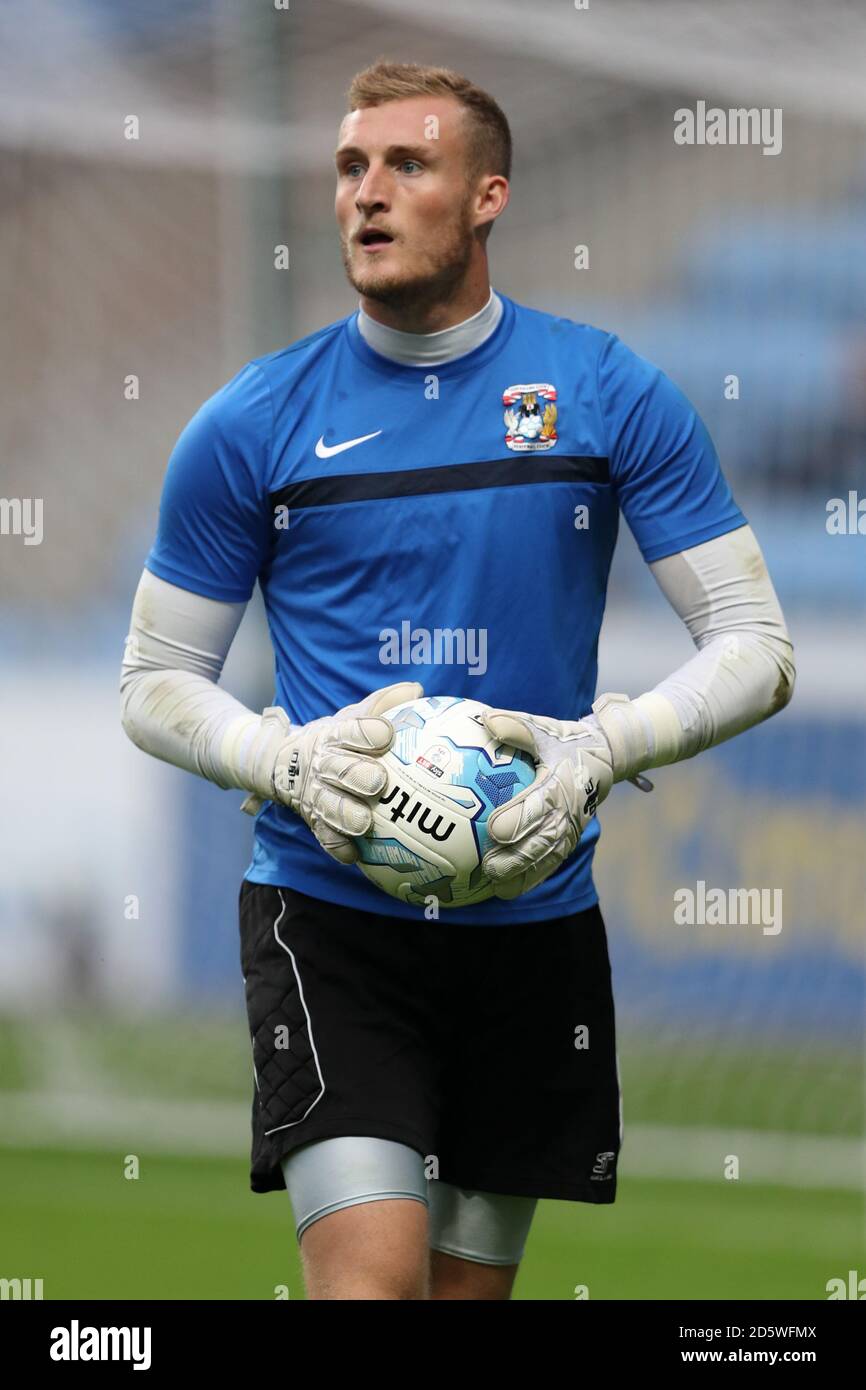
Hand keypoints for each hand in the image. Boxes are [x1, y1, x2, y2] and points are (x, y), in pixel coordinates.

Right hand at [240, 681, 422, 863]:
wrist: (282, 763)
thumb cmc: (335, 739)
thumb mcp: (351, 716)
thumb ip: (383, 703)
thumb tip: (416, 690)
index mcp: (335, 735)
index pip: (351, 729)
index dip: (368, 732)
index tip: (386, 734)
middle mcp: (323, 764)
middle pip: (339, 769)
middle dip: (357, 776)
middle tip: (378, 781)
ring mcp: (315, 794)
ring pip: (329, 806)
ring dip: (346, 815)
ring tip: (364, 823)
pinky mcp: (313, 819)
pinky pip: (324, 836)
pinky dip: (337, 846)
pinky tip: (353, 855)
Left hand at [479, 706, 614, 899]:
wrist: (606, 756)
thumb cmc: (565, 741)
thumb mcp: (544, 729)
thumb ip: (517, 726)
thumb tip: (486, 720)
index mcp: (561, 783)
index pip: (540, 804)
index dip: (519, 819)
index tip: (495, 828)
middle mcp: (568, 811)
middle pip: (542, 840)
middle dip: (517, 858)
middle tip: (490, 868)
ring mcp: (571, 829)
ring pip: (547, 858)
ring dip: (523, 874)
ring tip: (497, 888)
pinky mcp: (570, 840)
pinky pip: (551, 863)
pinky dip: (532, 877)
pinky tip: (508, 891)